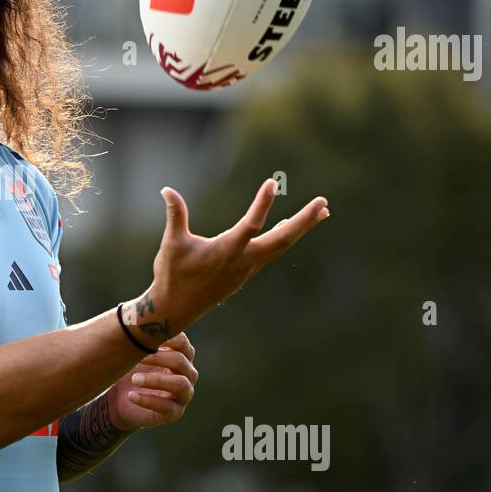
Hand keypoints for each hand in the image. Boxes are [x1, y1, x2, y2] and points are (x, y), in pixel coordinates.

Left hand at [106, 331, 198, 430]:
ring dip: (156, 380)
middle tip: (138, 358)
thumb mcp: (133, 354)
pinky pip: (167, 407)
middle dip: (159, 358)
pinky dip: (148, 400)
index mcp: (180, 355)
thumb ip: (137, 338)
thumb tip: (131, 320)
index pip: (182, 343)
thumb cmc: (130, 371)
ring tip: (134, 379)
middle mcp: (187, 374)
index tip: (149, 337)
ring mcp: (184, 394)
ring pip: (180, 384)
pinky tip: (131, 396)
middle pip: (181, 361)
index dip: (168, 338)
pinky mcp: (175, 413)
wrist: (120, 400)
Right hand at [143, 178, 328, 333]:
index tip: (272, 183)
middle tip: (324, 202)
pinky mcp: (246, 271)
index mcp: (226, 251)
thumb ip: (175, 215)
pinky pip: (272, 251)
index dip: (262, 204)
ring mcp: (248, 268)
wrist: (176, 308)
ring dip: (301, 228)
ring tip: (322, 212)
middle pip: (282, 239)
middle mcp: (243, 260)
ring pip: (281, 245)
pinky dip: (285, 236)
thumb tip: (166, 189)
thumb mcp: (172, 243)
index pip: (251, 225)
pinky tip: (291, 227)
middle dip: (304, 221)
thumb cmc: (172, 275)